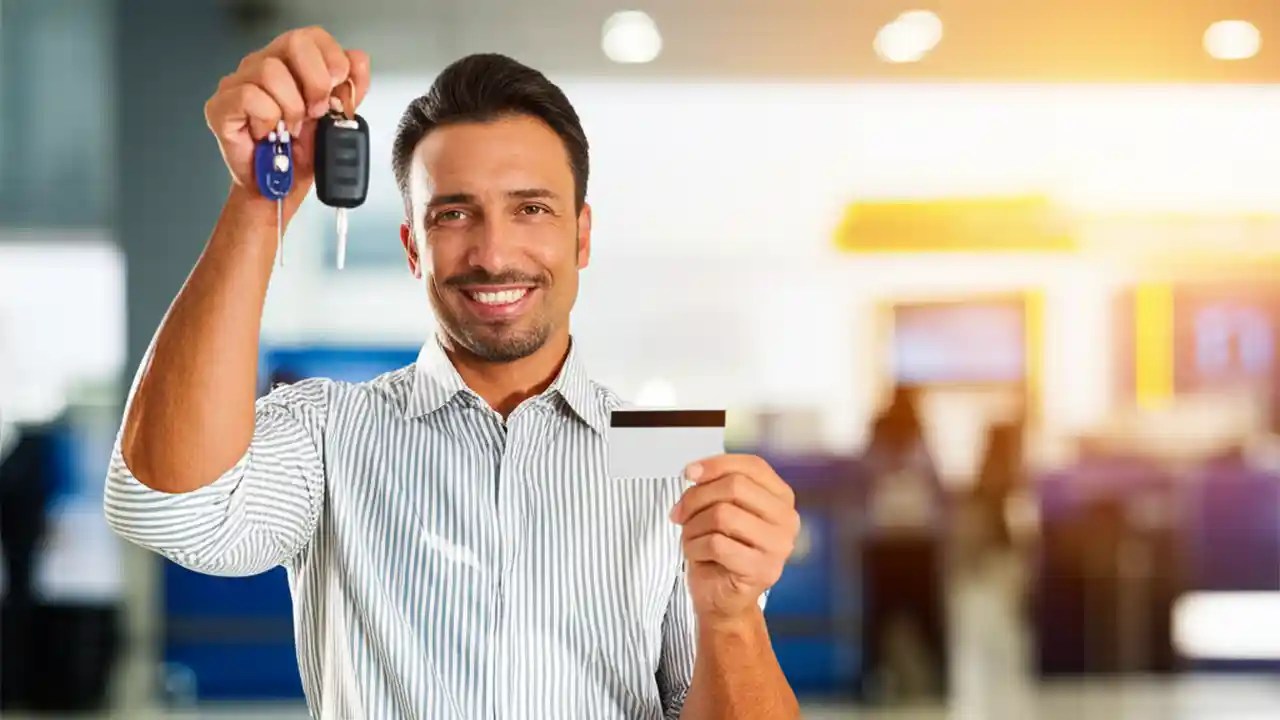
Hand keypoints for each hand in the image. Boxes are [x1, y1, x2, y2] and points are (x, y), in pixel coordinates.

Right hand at [203, 26, 370, 194]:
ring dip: (291, 108)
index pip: (313, 36)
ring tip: (290, 129)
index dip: (332, 60)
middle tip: (316, 112)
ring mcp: (238, 82)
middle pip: (295, 43)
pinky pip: (250, 97)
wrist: (281, 188)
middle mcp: (263, 64)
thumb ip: (350, 90)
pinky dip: (268, 120)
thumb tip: (357, 63)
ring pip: (271, 71)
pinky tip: (268, 133)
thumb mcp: (337, 120)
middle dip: (316, 82)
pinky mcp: (221, 105)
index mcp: (291, 63)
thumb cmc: (301, 153)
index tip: (337, 90)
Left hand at [670, 454, 799, 624]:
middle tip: (680, 513)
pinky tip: (697, 554)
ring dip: (694, 524)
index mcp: (782, 499)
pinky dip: (695, 546)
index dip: (717, 464)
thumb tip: (694, 471)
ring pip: (723, 514)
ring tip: (690, 536)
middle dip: (697, 496)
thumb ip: (715, 485)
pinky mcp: (762, 570)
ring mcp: (778, 547)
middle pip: (735, 486)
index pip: (753, 466)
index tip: (689, 473)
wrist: (723, 601)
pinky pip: (716, 544)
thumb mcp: (720, 508)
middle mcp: (787, 520)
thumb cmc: (721, 551)